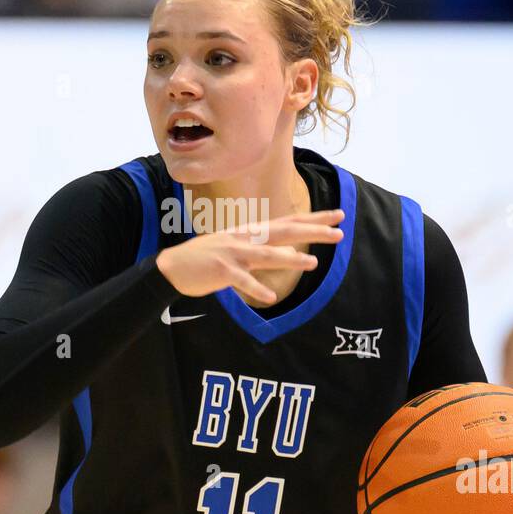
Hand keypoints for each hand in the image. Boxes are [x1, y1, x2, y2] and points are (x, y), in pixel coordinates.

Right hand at [156, 209, 344, 304]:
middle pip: (284, 232)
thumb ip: (264, 250)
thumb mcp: (239, 249)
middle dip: (312, 232)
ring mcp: (233, 253)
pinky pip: (242, 281)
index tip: (338, 216)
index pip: (289, 222)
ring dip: (289, 259)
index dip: (314, 219)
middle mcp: (246, 238)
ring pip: (266, 255)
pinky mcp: (221, 270)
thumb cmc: (209, 259)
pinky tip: (270, 297)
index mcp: (252, 232)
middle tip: (338, 232)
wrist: (174, 266)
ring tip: (311, 263)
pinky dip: (255, 288)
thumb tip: (291, 253)